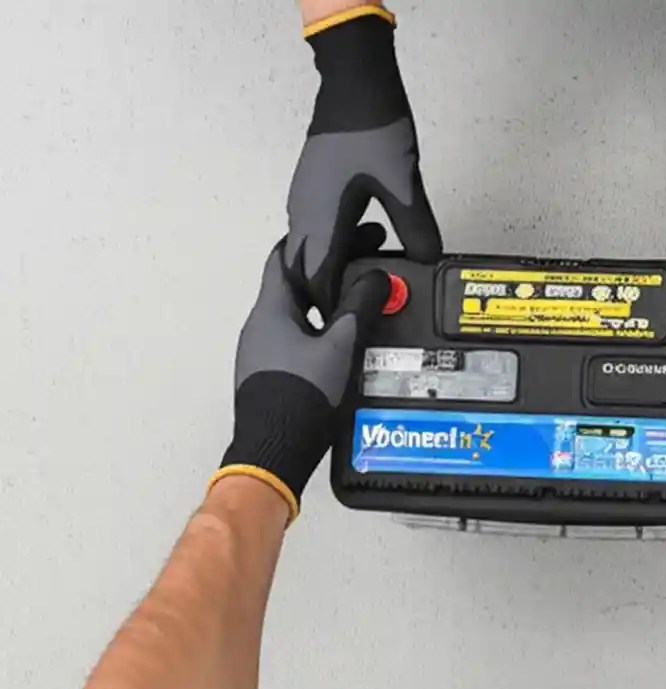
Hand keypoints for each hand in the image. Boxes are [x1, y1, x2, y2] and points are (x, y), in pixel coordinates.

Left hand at [210, 231, 389, 522]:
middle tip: (360, 266)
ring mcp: (262, 353)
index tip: (339, 229)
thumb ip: (360, 308)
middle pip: (293, 285)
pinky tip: (345, 341)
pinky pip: (296, 340)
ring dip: (325, 305)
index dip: (311, 238)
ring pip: (296, 315)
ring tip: (360, 302)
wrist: (274, 453)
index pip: (284, 256)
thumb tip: (376, 276)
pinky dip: (320, 330)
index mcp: (271, 311)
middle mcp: (260, 327)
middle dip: (326, 273)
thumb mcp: (340, 347)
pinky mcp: (270, 375)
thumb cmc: (300, 398)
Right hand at [285, 8, 440, 317]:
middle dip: (327, 294)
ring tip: (364, 278)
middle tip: (354, 309)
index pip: (317, 281)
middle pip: (306, 270)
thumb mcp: (404, 184)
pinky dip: (334, 245)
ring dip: (332, 268)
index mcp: (320, 220)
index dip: (332, 307)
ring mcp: (305, 198)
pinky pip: (316, 229)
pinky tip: (363, 241)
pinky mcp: (313, 186)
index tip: (348, 325)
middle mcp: (304, 212)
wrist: (355, 82)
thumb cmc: (372, 128)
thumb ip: (417, 227)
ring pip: (310, 250)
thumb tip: (428, 257)